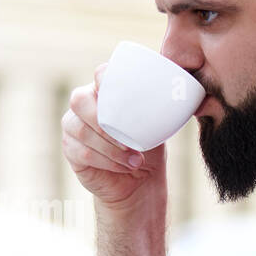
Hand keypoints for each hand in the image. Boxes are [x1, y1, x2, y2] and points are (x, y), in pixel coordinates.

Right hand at [61, 63, 166, 207]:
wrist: (139, 180)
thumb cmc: (149, 146)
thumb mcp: (160, 123)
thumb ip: (164, 106)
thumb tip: (185, 90)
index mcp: (106, 91)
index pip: (100, 74)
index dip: (105, 78)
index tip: (119, 90)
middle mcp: (85, 105)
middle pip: (79, 100)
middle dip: (103, 120)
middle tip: (129, 141)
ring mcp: (73, 127)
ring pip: (81, 130)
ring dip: (110, 147)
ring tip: (134, 159)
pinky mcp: (70, 150)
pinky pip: (82, 153)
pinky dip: (106, 161)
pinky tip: (123, 166)